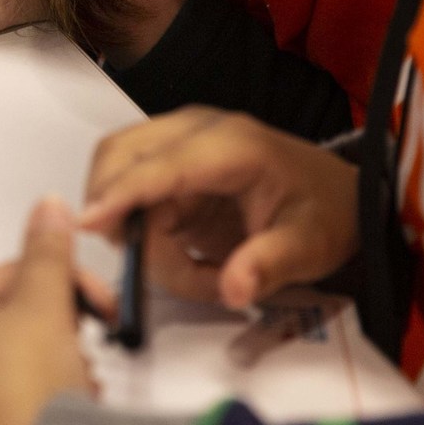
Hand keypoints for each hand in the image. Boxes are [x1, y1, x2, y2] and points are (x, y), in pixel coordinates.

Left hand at [0, 197, 98, 424]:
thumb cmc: (25, 391)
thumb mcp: (43, 304)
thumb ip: (47, 253)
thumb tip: (47, 206)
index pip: (7, 276)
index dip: (60, 280)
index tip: (97, 297)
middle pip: (13, 322)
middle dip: (62, 326)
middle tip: (93, 336)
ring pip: (21, 367)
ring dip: (62, 365)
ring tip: (82, 380)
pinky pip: (22, 410)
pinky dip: (52, 404)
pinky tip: (75, 412)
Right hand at [80, 108, 361, 310]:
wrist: (337, 200)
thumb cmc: (325, 215)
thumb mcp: (309, 247)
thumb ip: (269, 265)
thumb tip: (232, 291)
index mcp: (232, 145)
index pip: (161, 164)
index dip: (121, 193)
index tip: (86, 225)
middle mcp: (195, 133)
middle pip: (119, 156)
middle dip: (119, 215)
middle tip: (168, 271)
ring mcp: (177, 147)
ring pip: (118, 183)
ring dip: (139, 237)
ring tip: (197, 274)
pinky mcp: (168, 170)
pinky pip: (131, 203)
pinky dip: (146, 240)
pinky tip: (191, 264)